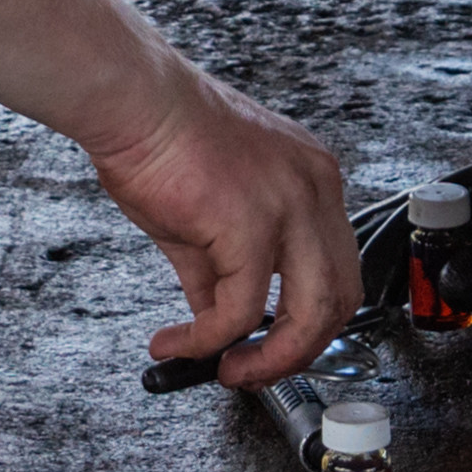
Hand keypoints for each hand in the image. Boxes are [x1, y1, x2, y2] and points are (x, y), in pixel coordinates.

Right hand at [88, 63, 354, 390]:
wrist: (131, 101)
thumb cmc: (161, 139)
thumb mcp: (206, 215)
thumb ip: (219, 269)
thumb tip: (215, 319)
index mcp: (313, 181)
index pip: (338, 268)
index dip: (311, 320)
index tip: (273, 345)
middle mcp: (315, 190)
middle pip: (340, 299)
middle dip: (298, 351)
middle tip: (253, 370)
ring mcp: (290, 206)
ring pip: (309, 314)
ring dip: (266, 360)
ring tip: (225, 370)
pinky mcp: (251, 224)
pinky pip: (240, 309)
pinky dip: (208, 339)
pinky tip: (178, 342)